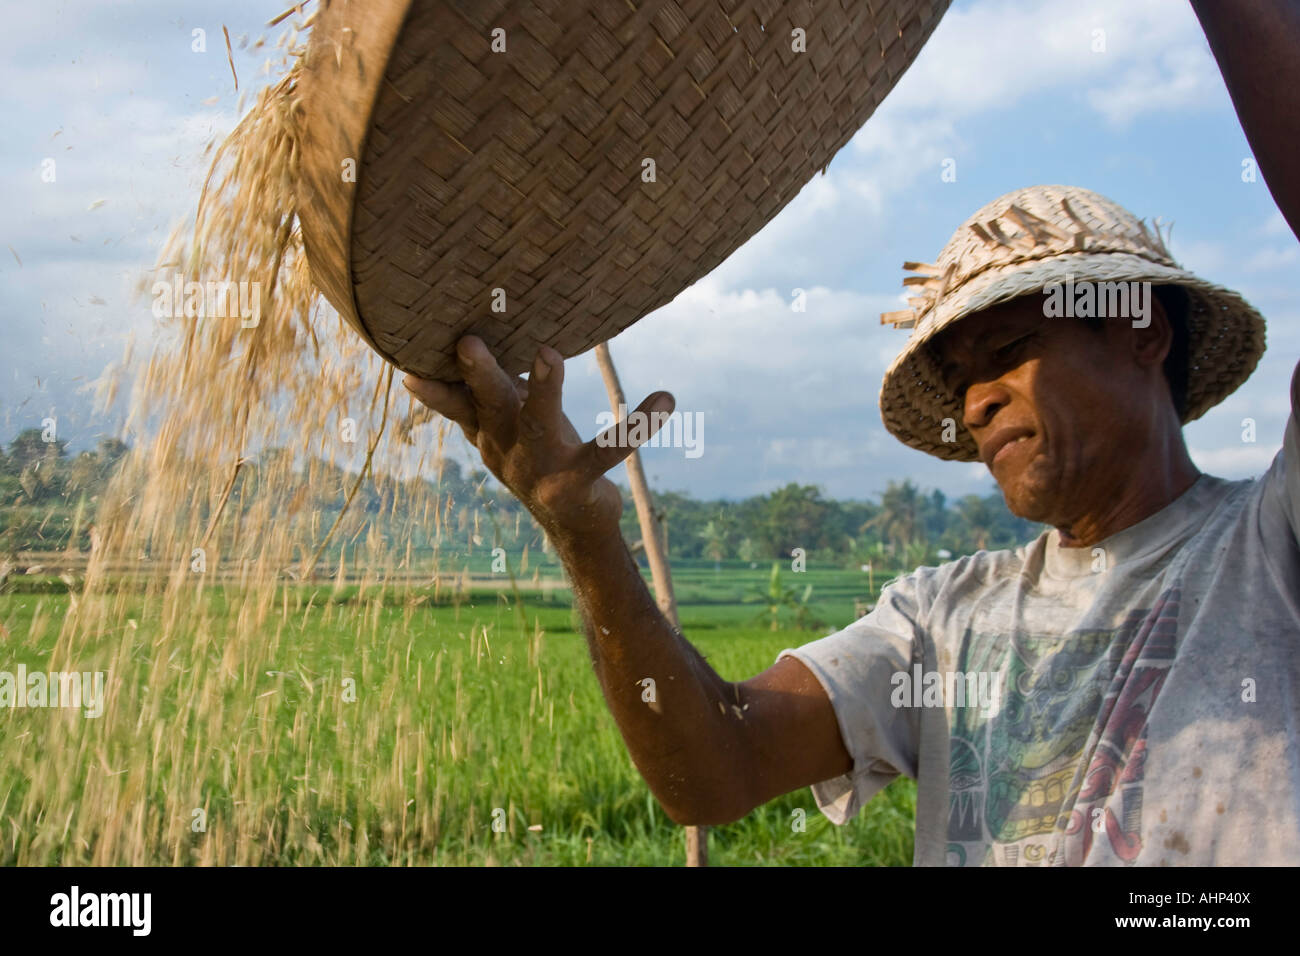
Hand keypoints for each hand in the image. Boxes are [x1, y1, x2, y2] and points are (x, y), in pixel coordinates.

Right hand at [403, 336, 674, 543]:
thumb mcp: (504, 430)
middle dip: (480, 375)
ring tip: (551, 353)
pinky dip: (638, 425)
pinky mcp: (579, 483)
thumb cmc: (537, 458)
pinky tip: (666, 399)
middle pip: (491, 407)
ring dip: (545, 387)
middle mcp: (508, 451)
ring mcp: (542, 469)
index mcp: (490, 434)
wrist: (574, 524)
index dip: (433, 389)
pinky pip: (610, 451)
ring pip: (540, 423)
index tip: (408, 366)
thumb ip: (475, 398)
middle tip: (469, 341)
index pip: (456, 407)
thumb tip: (433, 361)